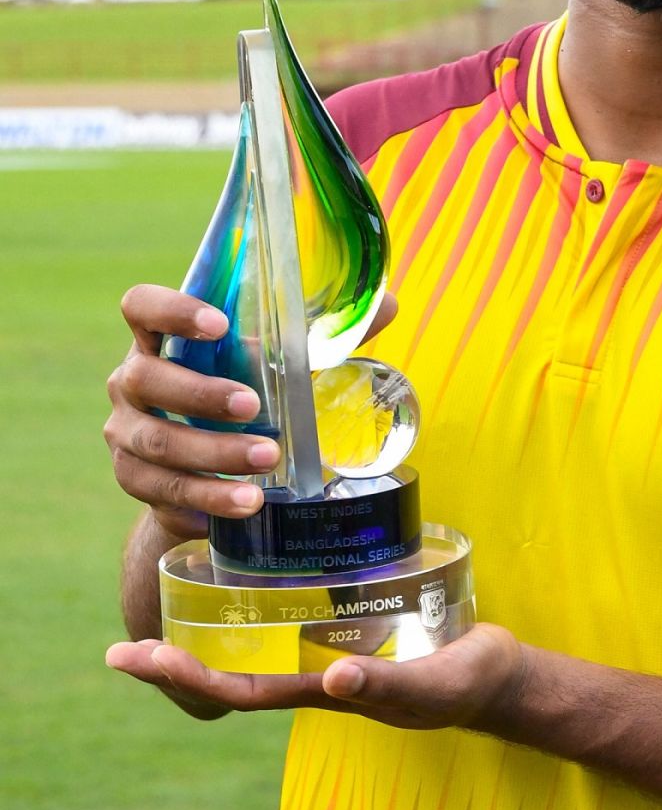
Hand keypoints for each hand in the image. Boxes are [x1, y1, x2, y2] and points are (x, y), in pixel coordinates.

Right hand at [103, 284, 397, 536]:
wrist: (197, 471)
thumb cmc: (240, 394)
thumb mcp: (274, 363)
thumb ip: (322, 334)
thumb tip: (388, 304)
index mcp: (158, 338)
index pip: (142, 307)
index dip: (172, 310)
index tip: (220, 324)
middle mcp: (130, 381)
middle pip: (146, 378)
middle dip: (202, 396)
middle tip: (255, 408)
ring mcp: (125, 434)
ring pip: (157, 443)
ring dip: (213, 455)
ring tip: (266, 464)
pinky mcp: (134, 481)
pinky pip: (163, 493)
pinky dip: (207, 500)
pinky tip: (245, 504)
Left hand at [105, 623, 525, 730]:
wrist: (495, 672)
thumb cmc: (463, 683)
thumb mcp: (430, 686)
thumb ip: (388, 688)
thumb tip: (333, 684)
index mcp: (321, 693)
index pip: (238, 690)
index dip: (185, 677)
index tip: (135, 659)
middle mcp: (312, 674)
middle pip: (230, 672)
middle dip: (175, 662)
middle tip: (119, 647)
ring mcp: (326, 650)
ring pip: (251, 646)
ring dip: (205, 632)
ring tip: (164, 605)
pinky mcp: (346, 623)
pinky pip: (286, 618)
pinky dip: (252, 602)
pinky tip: (239, 572)